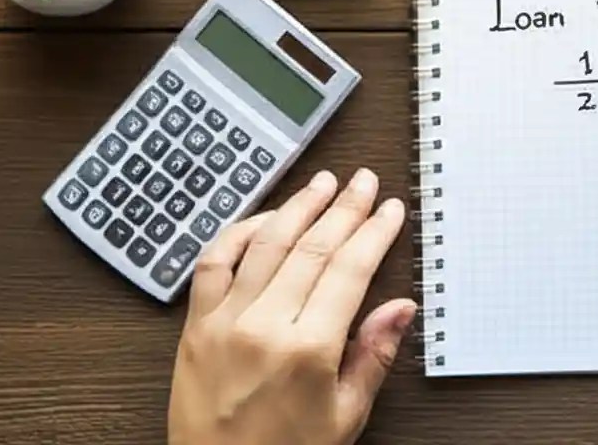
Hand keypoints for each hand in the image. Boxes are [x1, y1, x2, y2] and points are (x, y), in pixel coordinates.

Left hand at [168, 169, 415, 444]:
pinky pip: (212, 263)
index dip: (374, 233)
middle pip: (313, 247)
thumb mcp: (346, 415)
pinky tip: (262, 219)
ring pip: (265, 244)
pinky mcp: (195, 327)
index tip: (389, 211)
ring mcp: (225, 322)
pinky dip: (237, 233)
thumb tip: (401, 308)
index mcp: (308, 350)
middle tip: (363, 183)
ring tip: (321, 183)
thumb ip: (374, 355)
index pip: (350, 270)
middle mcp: (264, 326)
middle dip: (344, 208)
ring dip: (297, 207)